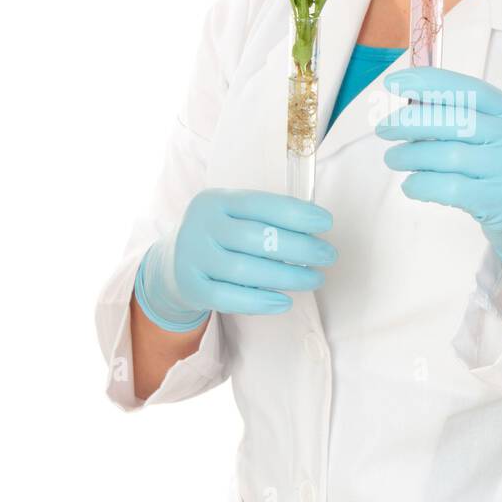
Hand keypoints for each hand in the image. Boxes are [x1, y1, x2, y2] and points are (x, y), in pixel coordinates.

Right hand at [134, 189, 337, 330]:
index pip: (259, 204)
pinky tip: (285, 301)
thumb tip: (314, 229)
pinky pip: (229, 298)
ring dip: (287, 276)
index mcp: (215, 200)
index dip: (296, 213)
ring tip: (314, 279)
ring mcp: (193, 258)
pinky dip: (260, 302)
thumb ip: (265, 217)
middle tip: (328, 255)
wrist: (173, 263)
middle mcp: (200, 226)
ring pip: (245, 270)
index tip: (326, 223)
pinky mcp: (192, 288)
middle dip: (300, 247)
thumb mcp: (233, 215)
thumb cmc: (220, 236)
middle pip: (256, 238)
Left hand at [375, 67, 501, 307]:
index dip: (430, 83)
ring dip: (411, 155)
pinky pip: (450, 188)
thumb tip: (413, 109)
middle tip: (385, 129)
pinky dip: (422, 184)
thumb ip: (469, 124)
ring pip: (449, 154)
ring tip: (394, 159)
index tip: (395, 83)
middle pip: (457, 120)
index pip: (472, 90)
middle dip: (412, 121)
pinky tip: (411, 185)